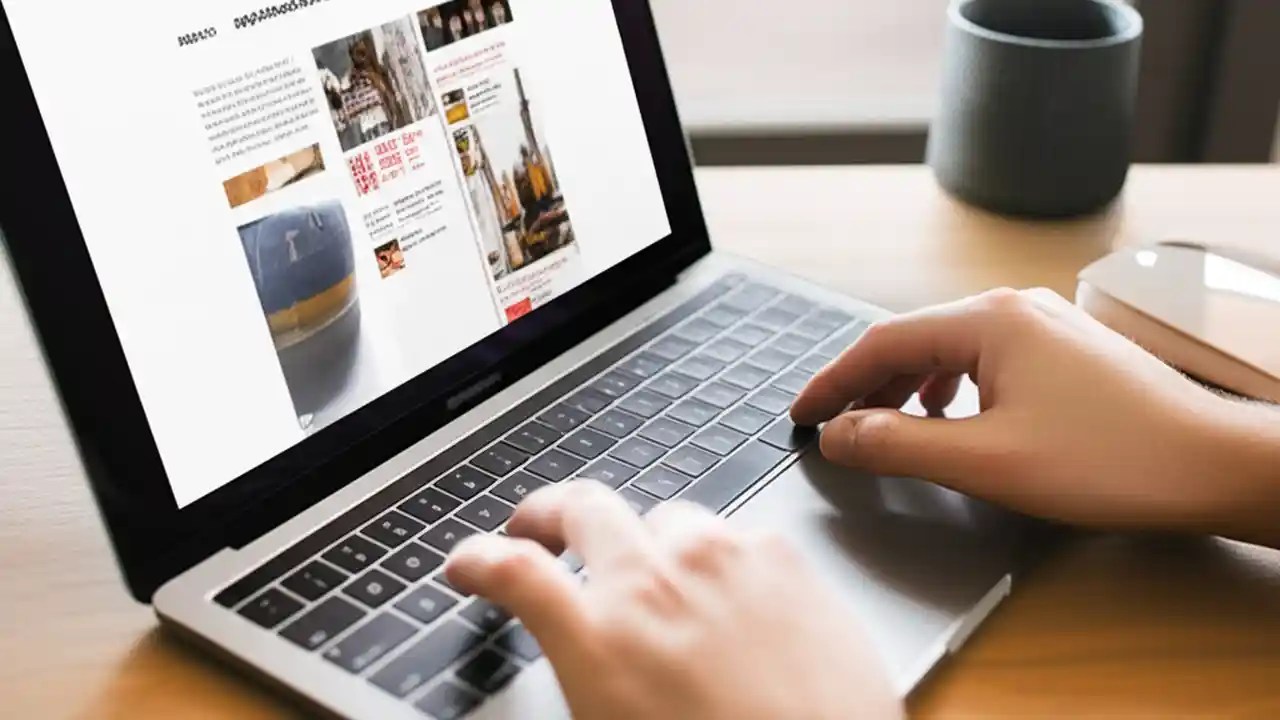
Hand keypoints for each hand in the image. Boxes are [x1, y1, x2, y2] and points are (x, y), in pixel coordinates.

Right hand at [445, 482, 901, 719]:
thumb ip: (584, 667)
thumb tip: (574, 649)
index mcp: (600, 638)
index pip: (511, 571)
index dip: (476, 559)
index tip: (468, 562)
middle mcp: (657, 580)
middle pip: (582, 507)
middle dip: (551, 514)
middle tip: (540, 530)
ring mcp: (723, 557)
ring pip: (663, 517)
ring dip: (646, 541)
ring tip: (655, 577)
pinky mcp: (783, 556)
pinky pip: (732, 537)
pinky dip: (719, 560)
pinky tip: (731, 600)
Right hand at [792, 288, 1279, 546]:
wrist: (1212, 463)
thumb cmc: (1110, 460)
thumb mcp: (984, 461)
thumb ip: (897, 444)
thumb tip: (838, 434)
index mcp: (989, 320)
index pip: (882, 341)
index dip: (833, 381)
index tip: (800, 414)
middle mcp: (1014, 307)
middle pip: (913, 338)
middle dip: (866, 383)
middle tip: (831, 424)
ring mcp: (1045, 323)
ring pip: (949, 346)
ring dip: (907, 385)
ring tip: (886, 425)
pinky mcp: (1066, 349)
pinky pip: (985, 357)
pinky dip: (950, 385)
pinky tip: (952, 416)